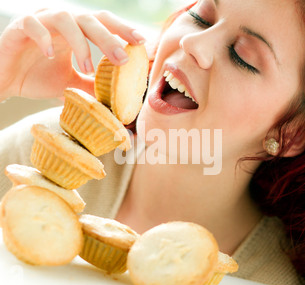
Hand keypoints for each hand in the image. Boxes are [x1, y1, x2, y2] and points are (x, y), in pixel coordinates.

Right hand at [0, 9, 145, 99]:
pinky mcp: (18, 28)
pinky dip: (43, 37)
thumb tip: (116, 96)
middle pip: (90, 20)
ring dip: (80, 43)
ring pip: (65, 19)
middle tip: (123, 59)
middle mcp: (61, 22)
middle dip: (109, 38)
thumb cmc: (38, 77)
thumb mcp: (71, 82)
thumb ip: (91, 84)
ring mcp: (40, 22)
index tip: (142, 42)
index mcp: (76, 32)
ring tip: (88, 67)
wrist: (5, 80)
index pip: (103, 24)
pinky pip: (32, 25)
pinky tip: (50, 54)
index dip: (122, 30)